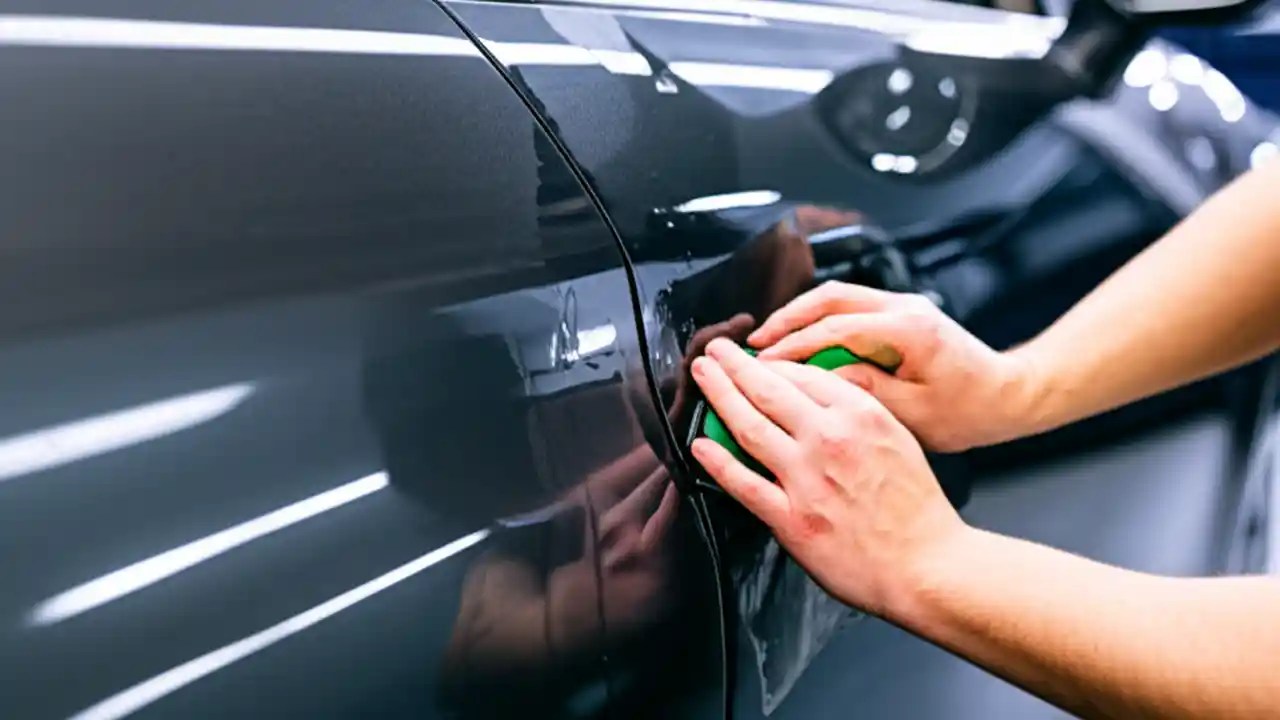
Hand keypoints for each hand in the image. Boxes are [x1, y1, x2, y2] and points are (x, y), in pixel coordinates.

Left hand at [690, 339, 966, 616]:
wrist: (929, 566)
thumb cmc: (919, 509)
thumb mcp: (899, 439)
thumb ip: (860, 415)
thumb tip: (823, 398)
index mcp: (861, 415)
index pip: (803, 373)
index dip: (771, 361)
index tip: (755, 356)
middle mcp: (830, 438)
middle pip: (768, 389)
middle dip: (733, 364)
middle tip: (714, 350)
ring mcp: (806, 478)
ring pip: (749, 425)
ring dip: (718, 395)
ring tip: (701, 377)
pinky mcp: (791, 519)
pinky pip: (743, 483)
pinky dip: (716, 461)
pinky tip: (700, 444)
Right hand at [750, 281, 1041, 451]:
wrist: (1009, 395)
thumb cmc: (972, 410)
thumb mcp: (917, 414)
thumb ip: (867, 392)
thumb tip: (822, 379)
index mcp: (909, 330)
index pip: (836, 327)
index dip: (794, 345)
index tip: (764, 363)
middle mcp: (905, 308)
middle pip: (829, 297)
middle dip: (787, 319)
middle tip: (754, 345)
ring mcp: (903, 306)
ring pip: (837, 296)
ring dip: (799, 315)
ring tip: (769, 341)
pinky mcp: (901, 315)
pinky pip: (850, 307)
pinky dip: (819, 320)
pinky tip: (801, 342)